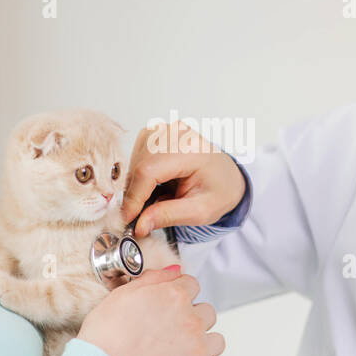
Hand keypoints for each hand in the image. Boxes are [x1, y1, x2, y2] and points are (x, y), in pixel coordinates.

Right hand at [77, 267, 223, 355]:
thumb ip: (153, 279)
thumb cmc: (105, 337)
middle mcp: (191, 319)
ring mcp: (197, 347)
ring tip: (183, 353)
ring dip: (204, 344)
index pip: (192, 285)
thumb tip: (175, 271)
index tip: (172, 307)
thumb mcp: (122, 295)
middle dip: (193, 319)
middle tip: (172, 332)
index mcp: (174, 295)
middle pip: (208, 312)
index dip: (180, 295)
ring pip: (217, 341)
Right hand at [121, 121, 246, 239]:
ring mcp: (165, 130)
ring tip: (158, 198)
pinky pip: (136, 157)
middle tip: (142, 216)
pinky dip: (139, 176)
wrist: (227, 175)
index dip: (134, 197)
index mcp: (191, 149)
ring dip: (137, 185)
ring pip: (133, 161)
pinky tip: (156, 185)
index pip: (149, 171)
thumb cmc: (220, 190)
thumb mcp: (201, 211)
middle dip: (135, 194)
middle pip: (138, 165)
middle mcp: (176, 133)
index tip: (128, 219)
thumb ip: (169, 216)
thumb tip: (139, 225)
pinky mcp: (156, 133)